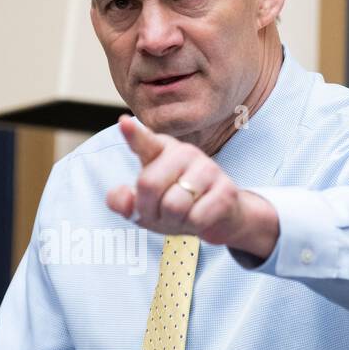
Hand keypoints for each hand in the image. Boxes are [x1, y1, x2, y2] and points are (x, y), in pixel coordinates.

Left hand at [105, 115, 279, 258]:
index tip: (124, 123)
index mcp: (159, 149)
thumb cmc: (175, 205)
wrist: (218, 216)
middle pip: (148, 184)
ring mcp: (208, 168)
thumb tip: (122, 196)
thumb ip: (123, 202)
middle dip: (149, 210)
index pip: (144, 141)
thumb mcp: (144, 206)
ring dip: (173, 221)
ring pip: (173, 206)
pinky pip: (196, 218)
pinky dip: (193, 226)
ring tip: (183, 215)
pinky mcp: (226, 189)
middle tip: (161, 213)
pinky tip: (200, 217)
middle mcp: (184, 152)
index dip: (133, 134)